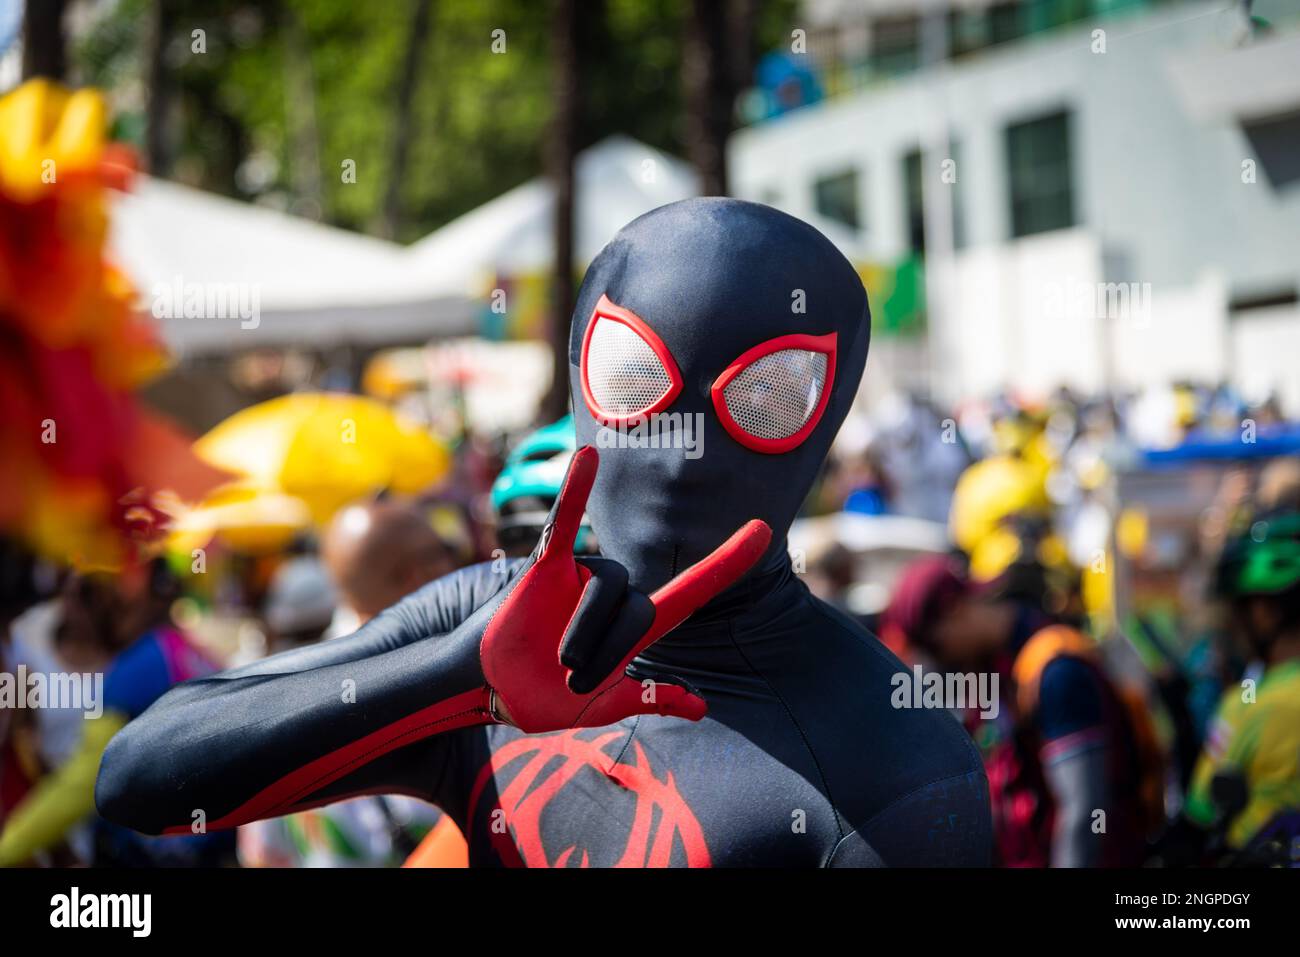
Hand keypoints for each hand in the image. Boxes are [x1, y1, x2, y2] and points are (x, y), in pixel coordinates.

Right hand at [481, 445, 769, 731]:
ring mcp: (582, 575)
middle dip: (607, 652)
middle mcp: (618, 593)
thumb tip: (702, 708)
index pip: (693, 589)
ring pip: (607, 588)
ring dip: (583, 633)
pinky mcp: (547, 565)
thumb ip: (650, 700)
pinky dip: (575, 491)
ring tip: (558, 662)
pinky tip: (588, 456)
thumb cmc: (548, 697)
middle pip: (639, 608)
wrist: (495, 690)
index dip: (727, 563)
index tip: (766, 531)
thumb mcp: (604, 707)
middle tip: (574, 682)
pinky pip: (564, 522)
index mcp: (639, 626)